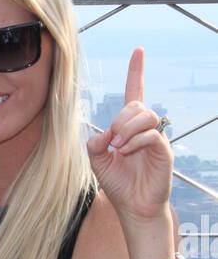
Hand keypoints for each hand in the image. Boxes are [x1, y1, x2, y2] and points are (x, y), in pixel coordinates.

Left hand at [86, 48, 172, 223]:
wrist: (133, 207)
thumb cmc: (118, 184)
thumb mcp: (97, 161)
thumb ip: (94, 143)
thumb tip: (105, 131)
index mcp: (129, 127)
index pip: (134, 93)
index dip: (136, 72)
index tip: (138, 51)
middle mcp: (145, 128)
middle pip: (136, 104)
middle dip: (121, 118)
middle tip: (112, 141)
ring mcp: (156, 138)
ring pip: (146, 115)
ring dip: (127, 128)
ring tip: (119, 148)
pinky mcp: (164, 151)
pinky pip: (152, 134)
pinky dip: (136, 141)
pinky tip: (126, 152)